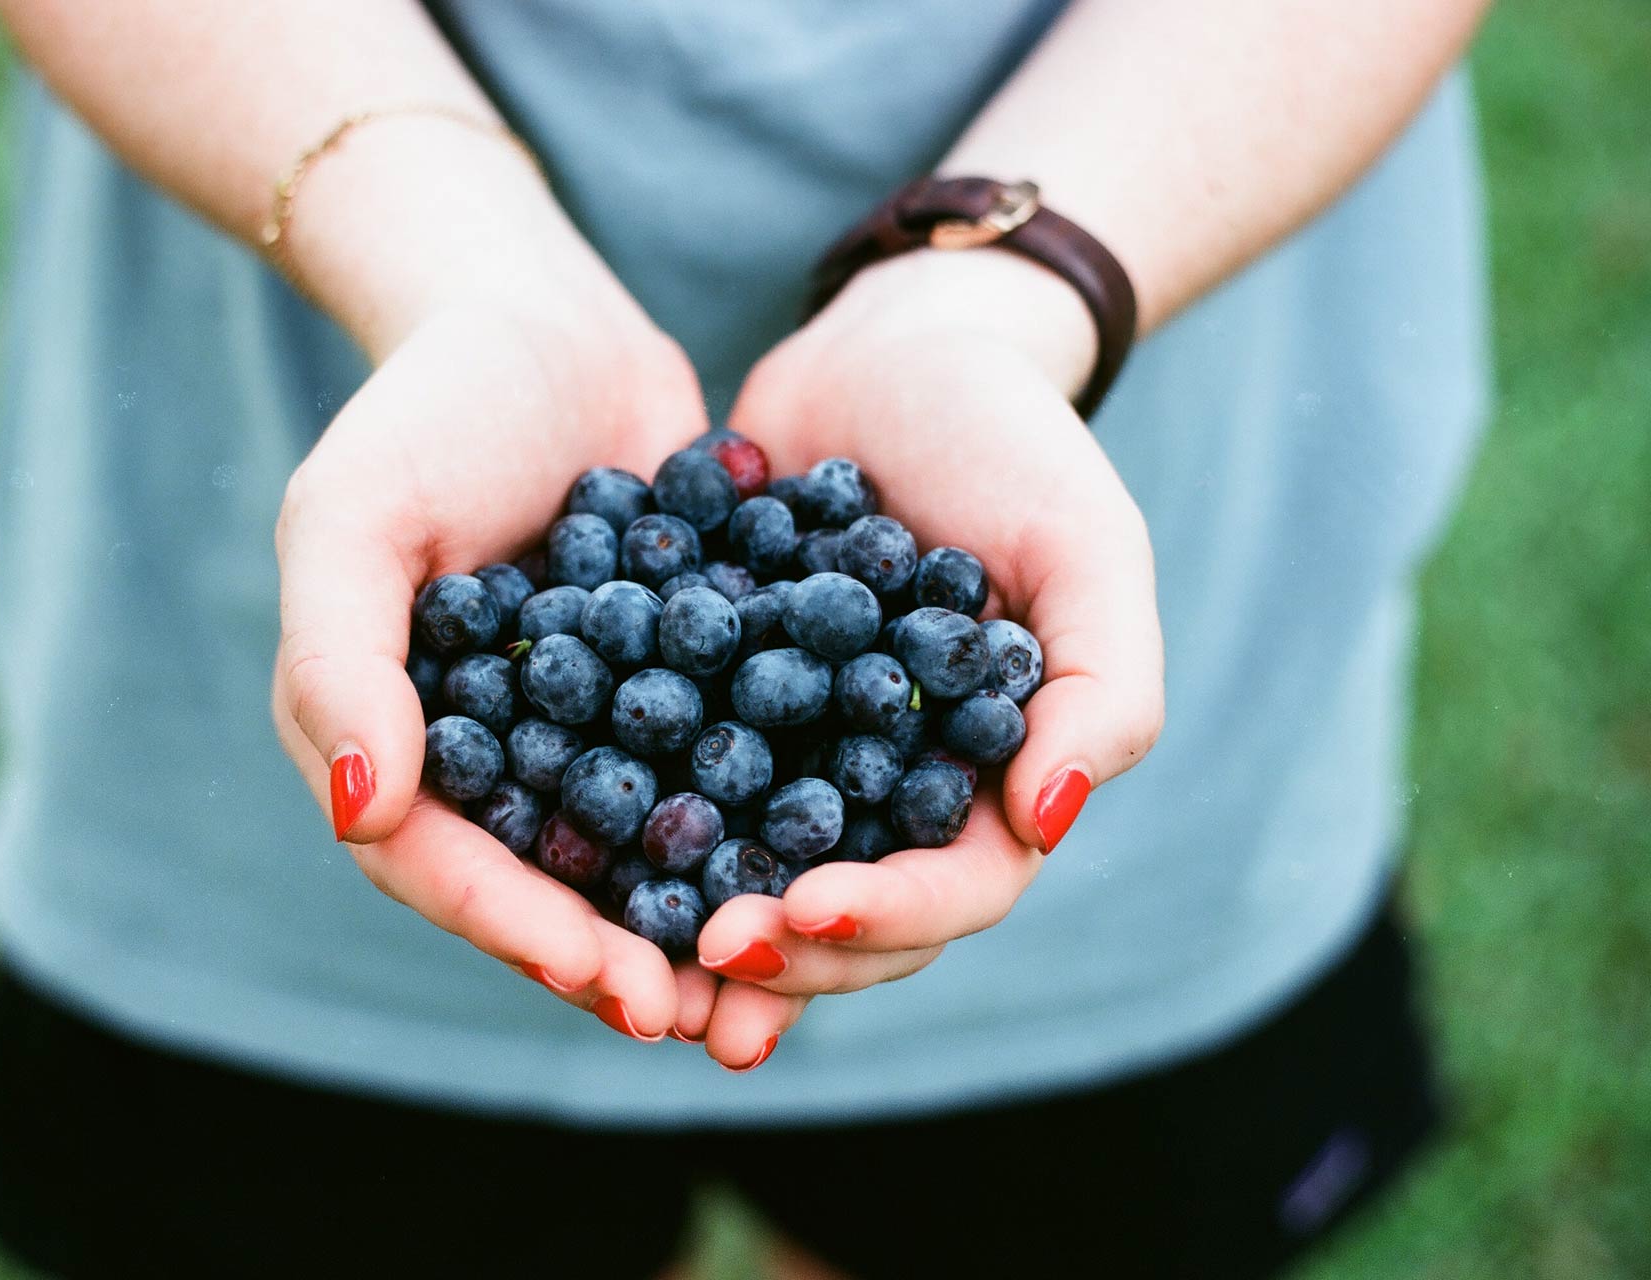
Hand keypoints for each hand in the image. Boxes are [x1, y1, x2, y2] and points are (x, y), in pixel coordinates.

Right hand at [271, 275, 728, 1043]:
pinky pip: (712, 769)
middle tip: (702, 1019)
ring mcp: (587, 725)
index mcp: (397, 739)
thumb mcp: (353, 515)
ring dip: (697, 918)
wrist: (543, 320)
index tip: (613, 986)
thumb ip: (338, 662)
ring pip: (636, 848)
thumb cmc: (427, 408)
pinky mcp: (675, 687)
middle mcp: (490, 753)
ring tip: (775, 974)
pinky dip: (762, 820)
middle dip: (620, 956)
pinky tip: (836, 858)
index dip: (523, 934)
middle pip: (546, 882)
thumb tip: (364, 815)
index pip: (444, 865)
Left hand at [703, 249, 1164, 1004]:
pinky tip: (571, 856)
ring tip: (635, 958)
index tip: (804, 911)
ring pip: (756, 872)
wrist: (892, 349)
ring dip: (702, 927)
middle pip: (848, 913)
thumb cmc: (1010, 440)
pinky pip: (673, 783)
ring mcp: (800, 754)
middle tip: (707, 951)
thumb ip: (1103, 687)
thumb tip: (1047, 823)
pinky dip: (633, 830)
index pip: (955, 888)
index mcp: (990, 777)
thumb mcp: (1087, 546)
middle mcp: (892, 787)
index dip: (886, 917)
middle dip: (783, 948)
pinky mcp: (717, 708)